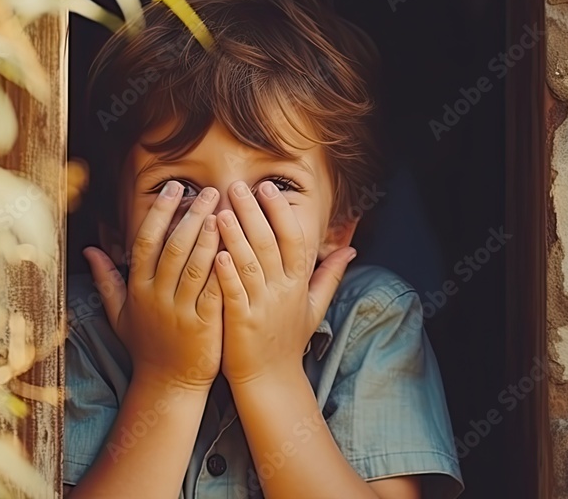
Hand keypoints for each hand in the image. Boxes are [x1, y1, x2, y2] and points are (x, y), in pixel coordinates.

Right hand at [83, 181, 223, 389]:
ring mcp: (181, 312)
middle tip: (209, 191)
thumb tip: (89, 249)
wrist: (169, 385)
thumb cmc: (147, 346)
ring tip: (224, 210)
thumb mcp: (119, 314)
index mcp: (138, 289)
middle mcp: (157, 297)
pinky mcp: (205, 326)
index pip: (146, 242)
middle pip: (173, 248)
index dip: (160, 213)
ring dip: (209, 235)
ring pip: (195, 266)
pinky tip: (236, 247)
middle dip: (191, 215)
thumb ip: (106, 280)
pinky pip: (215, 290)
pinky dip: (224, 267)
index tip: (174, 188)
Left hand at [214, 180, 355, 385]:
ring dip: (236, 236)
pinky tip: (215, 252)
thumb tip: (352, 249)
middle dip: (254, 213)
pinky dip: (227, 272)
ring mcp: (262, 307)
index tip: (267, 187)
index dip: (281, 212)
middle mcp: (282, 292)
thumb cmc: (288, 340)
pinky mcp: (242, 323)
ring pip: (250, 264)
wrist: (271, 381)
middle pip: (270, 244)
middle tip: (237, 186)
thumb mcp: (314, 307)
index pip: (295, 239)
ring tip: (220, 210)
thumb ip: (330, 275)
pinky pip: (234, 293)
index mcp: (298, 284)